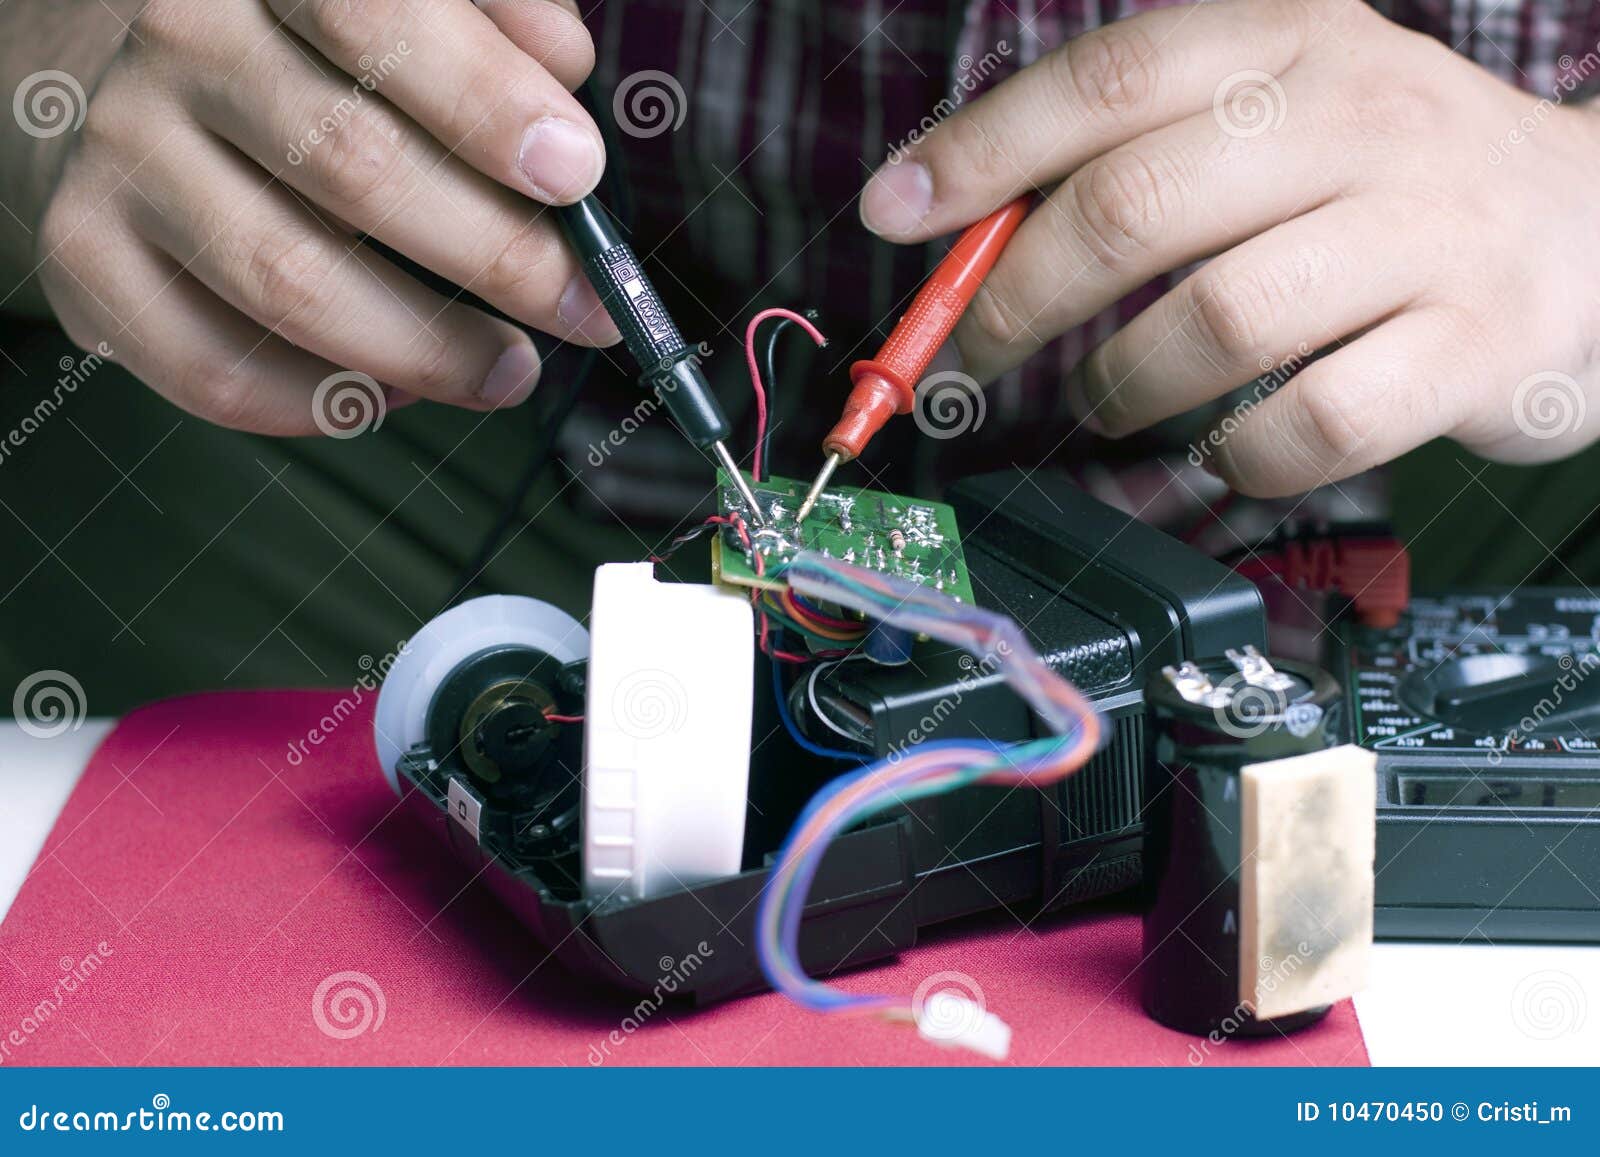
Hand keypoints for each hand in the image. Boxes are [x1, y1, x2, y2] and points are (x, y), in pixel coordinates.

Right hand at [21, 0, 618, 433]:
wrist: (120, 71)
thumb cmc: (303, 43)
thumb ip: (490, 17)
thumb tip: (563, 73)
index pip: (377, 19)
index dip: (485, 103)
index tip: (575, 173)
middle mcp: (182, 46)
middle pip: (352, 167)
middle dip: (496, 255)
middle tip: (582, 305)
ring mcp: (125, 153)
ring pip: (289, 283)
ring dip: (427, 350)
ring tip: (508, 370)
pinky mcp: (87, 255)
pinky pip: (214, 366)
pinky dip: (322, 402)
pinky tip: (397, 392)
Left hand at [858, 0, 1599, 495]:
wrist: (1591, 229)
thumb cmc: (1384, 184)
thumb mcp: (1269, 121)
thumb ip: (1129, 155)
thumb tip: (957, 224)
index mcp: (1291, 42)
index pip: (1107, 83)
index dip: (982, 154)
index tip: (893, 216)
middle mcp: (1361, 119)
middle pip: (1135, 204)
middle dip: (1019, 298)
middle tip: (976, 354)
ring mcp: (1426, 233)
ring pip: (1214, 321)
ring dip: (1123, 385)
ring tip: (1110, 399)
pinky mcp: (1473, 347)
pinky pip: (1308, 423)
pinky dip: (1234, 454)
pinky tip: (1221, 446)